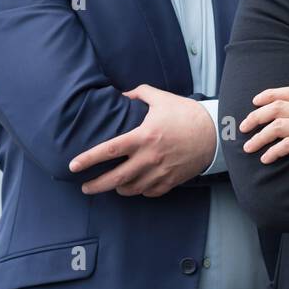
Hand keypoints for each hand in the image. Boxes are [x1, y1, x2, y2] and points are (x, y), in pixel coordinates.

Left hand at [69, 84, 215, 196]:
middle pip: (115, 178)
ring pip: (130, 189)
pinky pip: (148, 192)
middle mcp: (150, 158)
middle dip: (95, 185)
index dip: (88, 159)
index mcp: (144, 137)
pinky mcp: (171, 181)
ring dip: (118, 187)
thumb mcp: (161, 98)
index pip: (109, 151)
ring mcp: (160, 172)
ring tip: (112, 183)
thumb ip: (138, 95)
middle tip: (84, 187)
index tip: (73, 166)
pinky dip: (139, 190)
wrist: (214, 133)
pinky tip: (135, 184)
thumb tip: (120, 96)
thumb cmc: (186, 114)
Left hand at [239, 86, 288, 171]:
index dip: (270, 93)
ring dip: (259, 136)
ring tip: (248, 147)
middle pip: (278, 106)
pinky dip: (273, 152)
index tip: (256, 100)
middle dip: (256, 115)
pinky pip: (287, 145)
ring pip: (278, 125)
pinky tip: (266, 159)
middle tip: (243, 127)